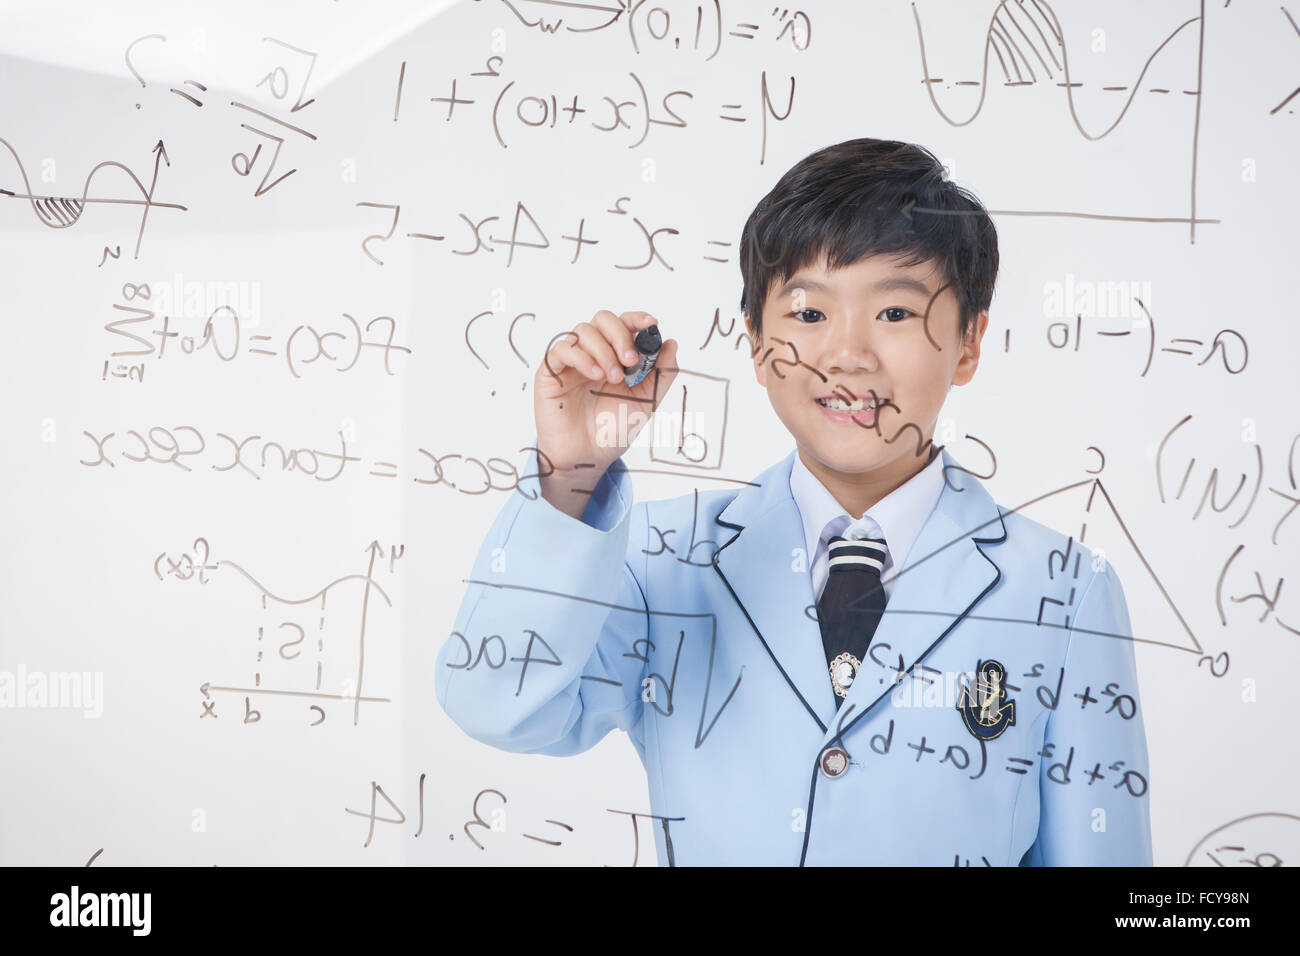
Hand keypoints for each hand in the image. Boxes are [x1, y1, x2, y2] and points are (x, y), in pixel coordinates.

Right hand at [534, 310, 678, 517]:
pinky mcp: (551, 372)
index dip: (637, 319)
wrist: (588, 457)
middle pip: (603, 319)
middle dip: (620, 334)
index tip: (651, 324)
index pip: (624, 324)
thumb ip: (661, 374)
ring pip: (584, 331)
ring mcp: (572, 361)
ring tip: (613, 377)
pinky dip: (582, 357)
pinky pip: (562, 349)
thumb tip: (672, 343)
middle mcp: (593, 353)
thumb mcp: (646, 401)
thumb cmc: (613, 429)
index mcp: (616, 355)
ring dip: (603, 350)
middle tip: (631, 360)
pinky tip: (594, 375)